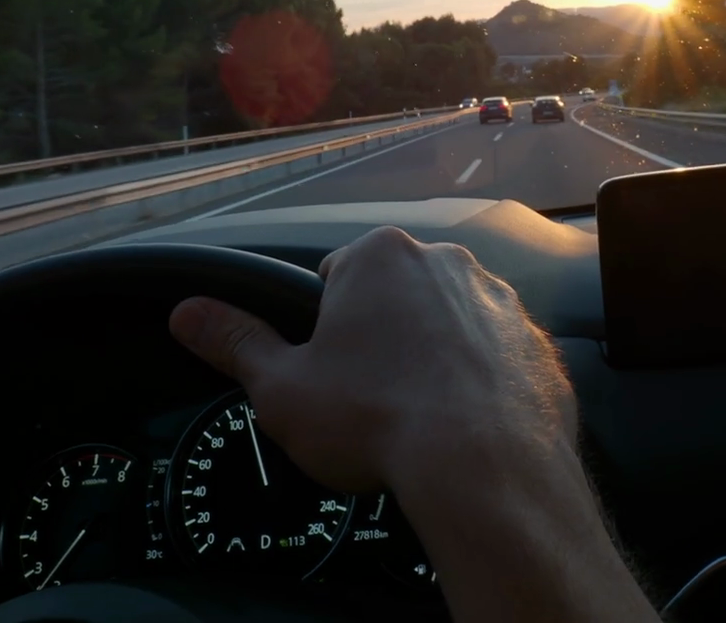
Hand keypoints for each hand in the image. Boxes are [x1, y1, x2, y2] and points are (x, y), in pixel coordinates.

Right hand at [170, 226, 572, 493]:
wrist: (485, 469)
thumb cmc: (378, 422)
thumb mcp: (281, 388)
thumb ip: (234, 342)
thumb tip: (188, 312)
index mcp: (379, 256)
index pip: (337, 273)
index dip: (326, 327)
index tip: (329, 370)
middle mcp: (447, 262)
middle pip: (398, 295)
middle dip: (383, 338)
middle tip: (369, 398)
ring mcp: (502, 301)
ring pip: (452, 324)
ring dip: (435, 358)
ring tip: (420, 418)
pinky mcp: (538, 344)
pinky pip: (498, 359)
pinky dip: (481, 385)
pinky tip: (464, 427)